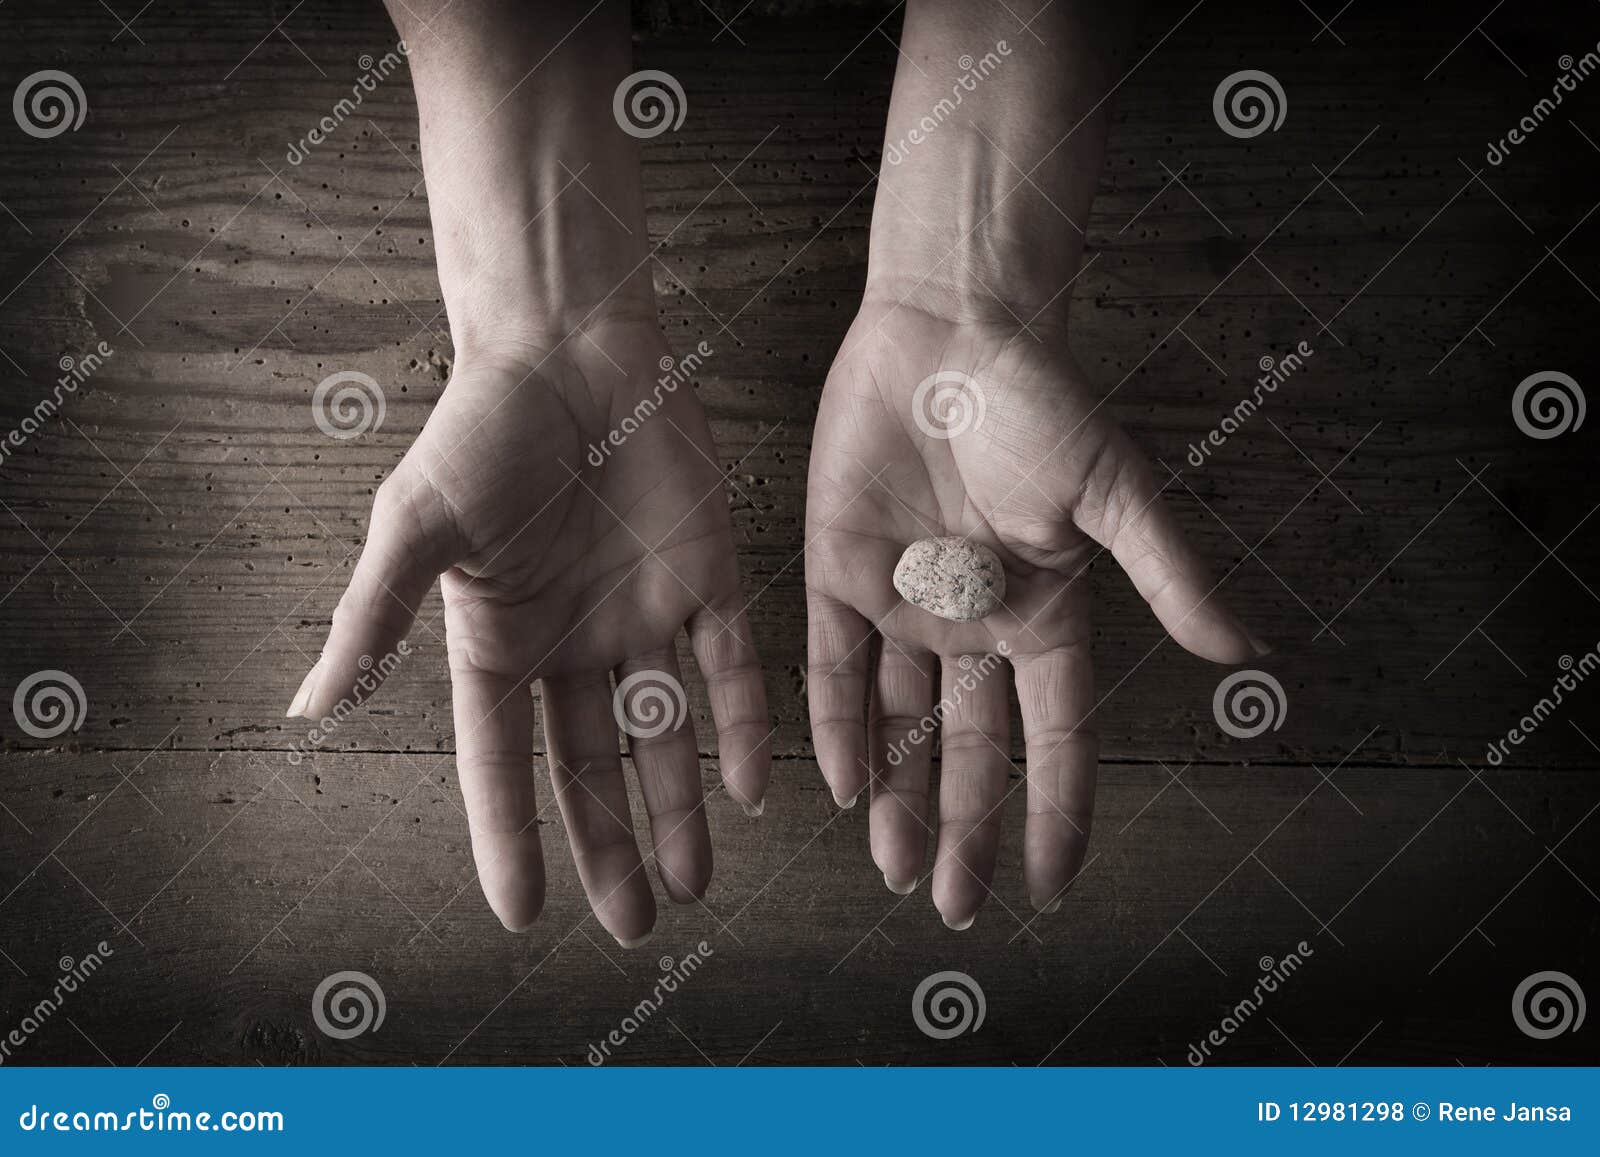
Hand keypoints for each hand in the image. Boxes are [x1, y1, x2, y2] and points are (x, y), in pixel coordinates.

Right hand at [291, 322, 770, 942]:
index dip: (509, 835)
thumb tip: (308, 706)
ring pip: (666, 734)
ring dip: (679, 808)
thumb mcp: (417, 528)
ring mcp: (644, 614)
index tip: (522, 914)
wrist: (572, 347)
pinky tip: (749, 786)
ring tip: (692, 885)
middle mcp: (575, 642)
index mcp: (501, 640)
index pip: (502, 761)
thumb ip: (377, 621)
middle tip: (634, 925)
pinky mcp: (709, 576)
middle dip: (613, 845)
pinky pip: (730, 668)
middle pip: (594, 767)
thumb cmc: (483, 430)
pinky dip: (740, 726)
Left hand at [805, 301, 1263, 926]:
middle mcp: (974, 623)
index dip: (1057, 814)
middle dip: (966, 829)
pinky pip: (835, 667)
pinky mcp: (839, 570)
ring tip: (897, 869)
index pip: (1055, 740)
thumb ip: (1169, 577)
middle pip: (970, 751)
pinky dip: (835, 725)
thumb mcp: (1115, 496)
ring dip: (897, 797)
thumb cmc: (1041, 405)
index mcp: (1045, 616)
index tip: (1051, 889)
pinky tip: (839, 786)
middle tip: (954, 906)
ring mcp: (905, 601)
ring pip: (898, 724)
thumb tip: (1248, 656)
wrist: (949, 329)